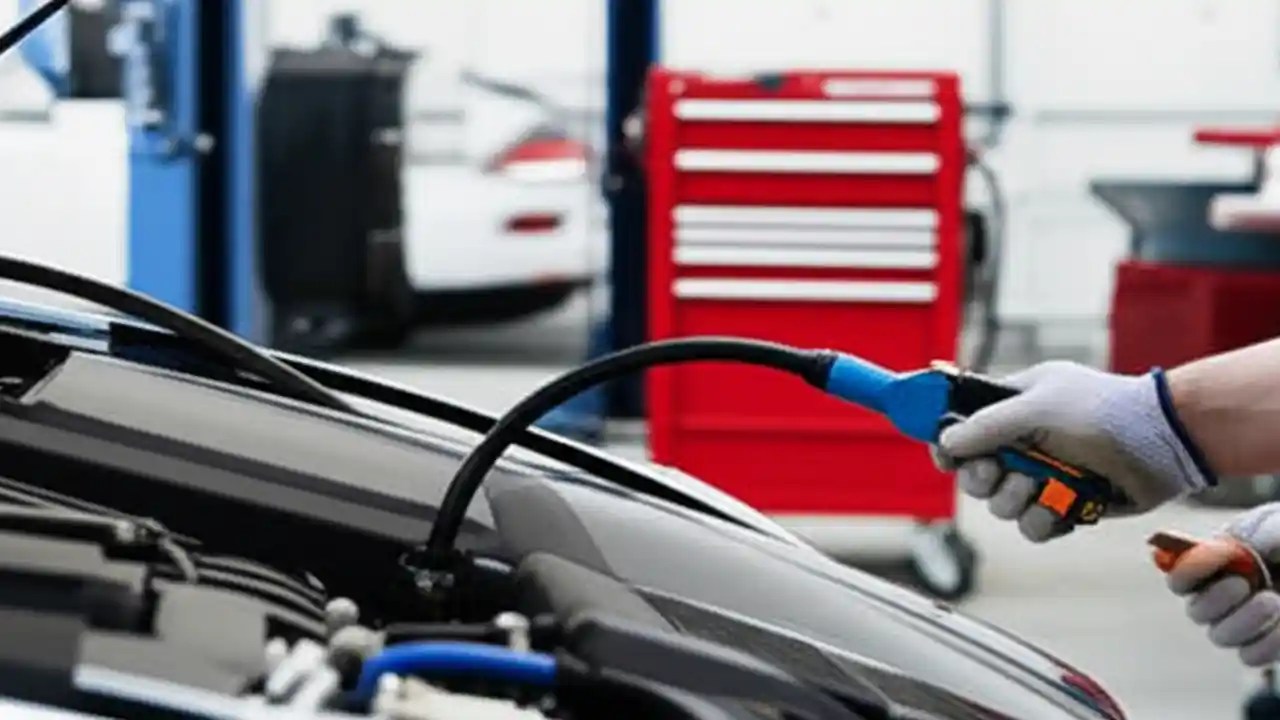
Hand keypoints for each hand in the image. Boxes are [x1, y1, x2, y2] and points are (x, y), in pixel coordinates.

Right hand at [933, 361, 1212, 541]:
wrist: (1163, 443)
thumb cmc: (1103, 412)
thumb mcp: (1038, 407)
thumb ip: (987, 424)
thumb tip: (947, 441)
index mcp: (1014, 406)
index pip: (963, 425)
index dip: (949, 444)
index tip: (947, 459)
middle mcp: (1024, 441)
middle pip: (974, 472)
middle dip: (984, 478)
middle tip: (999, 472)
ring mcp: (1044, 474)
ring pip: (1001, 504)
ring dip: (1016, 500)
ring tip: (1043, 487)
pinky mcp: (1065, 504)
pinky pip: (1033, 525)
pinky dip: (1044, 520)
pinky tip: (1063, 507)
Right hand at [1167, 504, 1279, 666]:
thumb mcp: (1274, 527)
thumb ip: (1252, 535)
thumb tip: (1226, 547)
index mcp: (1215, 565)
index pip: (1181, 576)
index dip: (1189, 568)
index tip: (1221, 552)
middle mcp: (1222, 598)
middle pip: (1196, 611)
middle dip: (1216, 598)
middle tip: (1243, 583)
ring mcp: (1243, 625)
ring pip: (1221, 636)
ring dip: (1244, 621)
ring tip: (1274, 601)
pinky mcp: (1266, 646)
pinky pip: (1252, 656)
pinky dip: (1267, 642)